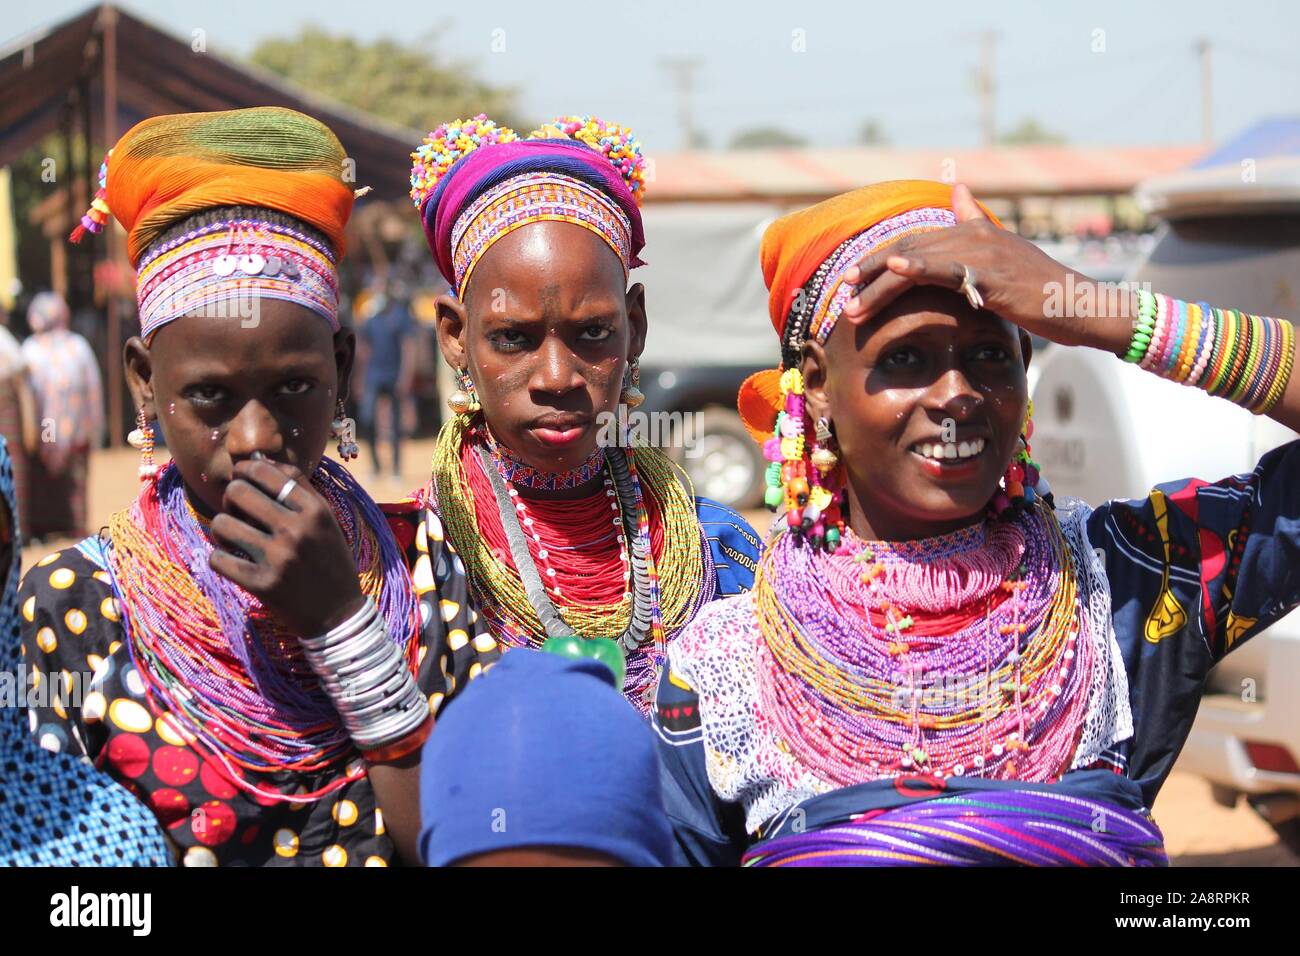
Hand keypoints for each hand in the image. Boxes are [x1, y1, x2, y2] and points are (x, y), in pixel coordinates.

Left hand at [209, 455, 364, 636]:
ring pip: (221, 524)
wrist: (339, 614)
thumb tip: (258, 460)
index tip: (241, 477)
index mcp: (315, 510)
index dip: (245, 469)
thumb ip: (298, 489)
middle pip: (238, 492)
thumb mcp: (325, 520)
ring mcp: (279, 558)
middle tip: (237, 512)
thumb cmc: (330, 561)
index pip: (266, 472)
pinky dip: (219, 558)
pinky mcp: (262, 584)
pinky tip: (232, 560)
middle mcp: (297, 530)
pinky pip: (218, 559)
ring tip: (232, 537)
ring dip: (221, 529)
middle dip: (230, 498)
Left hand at [840, 183, 1124, 348]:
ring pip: (917, 262)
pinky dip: (919, 266)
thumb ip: (975, 220)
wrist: (1078, 305)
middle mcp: (972, 236)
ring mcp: (982, 253)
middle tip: (840, 292)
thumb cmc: (1040, 289)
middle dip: (869, 272)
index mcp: (971, 232)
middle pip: (907, 250)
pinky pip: (948, 269)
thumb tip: (959, 188)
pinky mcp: (992, 275)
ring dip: (879, 283)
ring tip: (851, 303)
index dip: (879, 259)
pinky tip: (895, 269)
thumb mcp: (1004, 252)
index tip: (851, 278)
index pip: (913, 242)